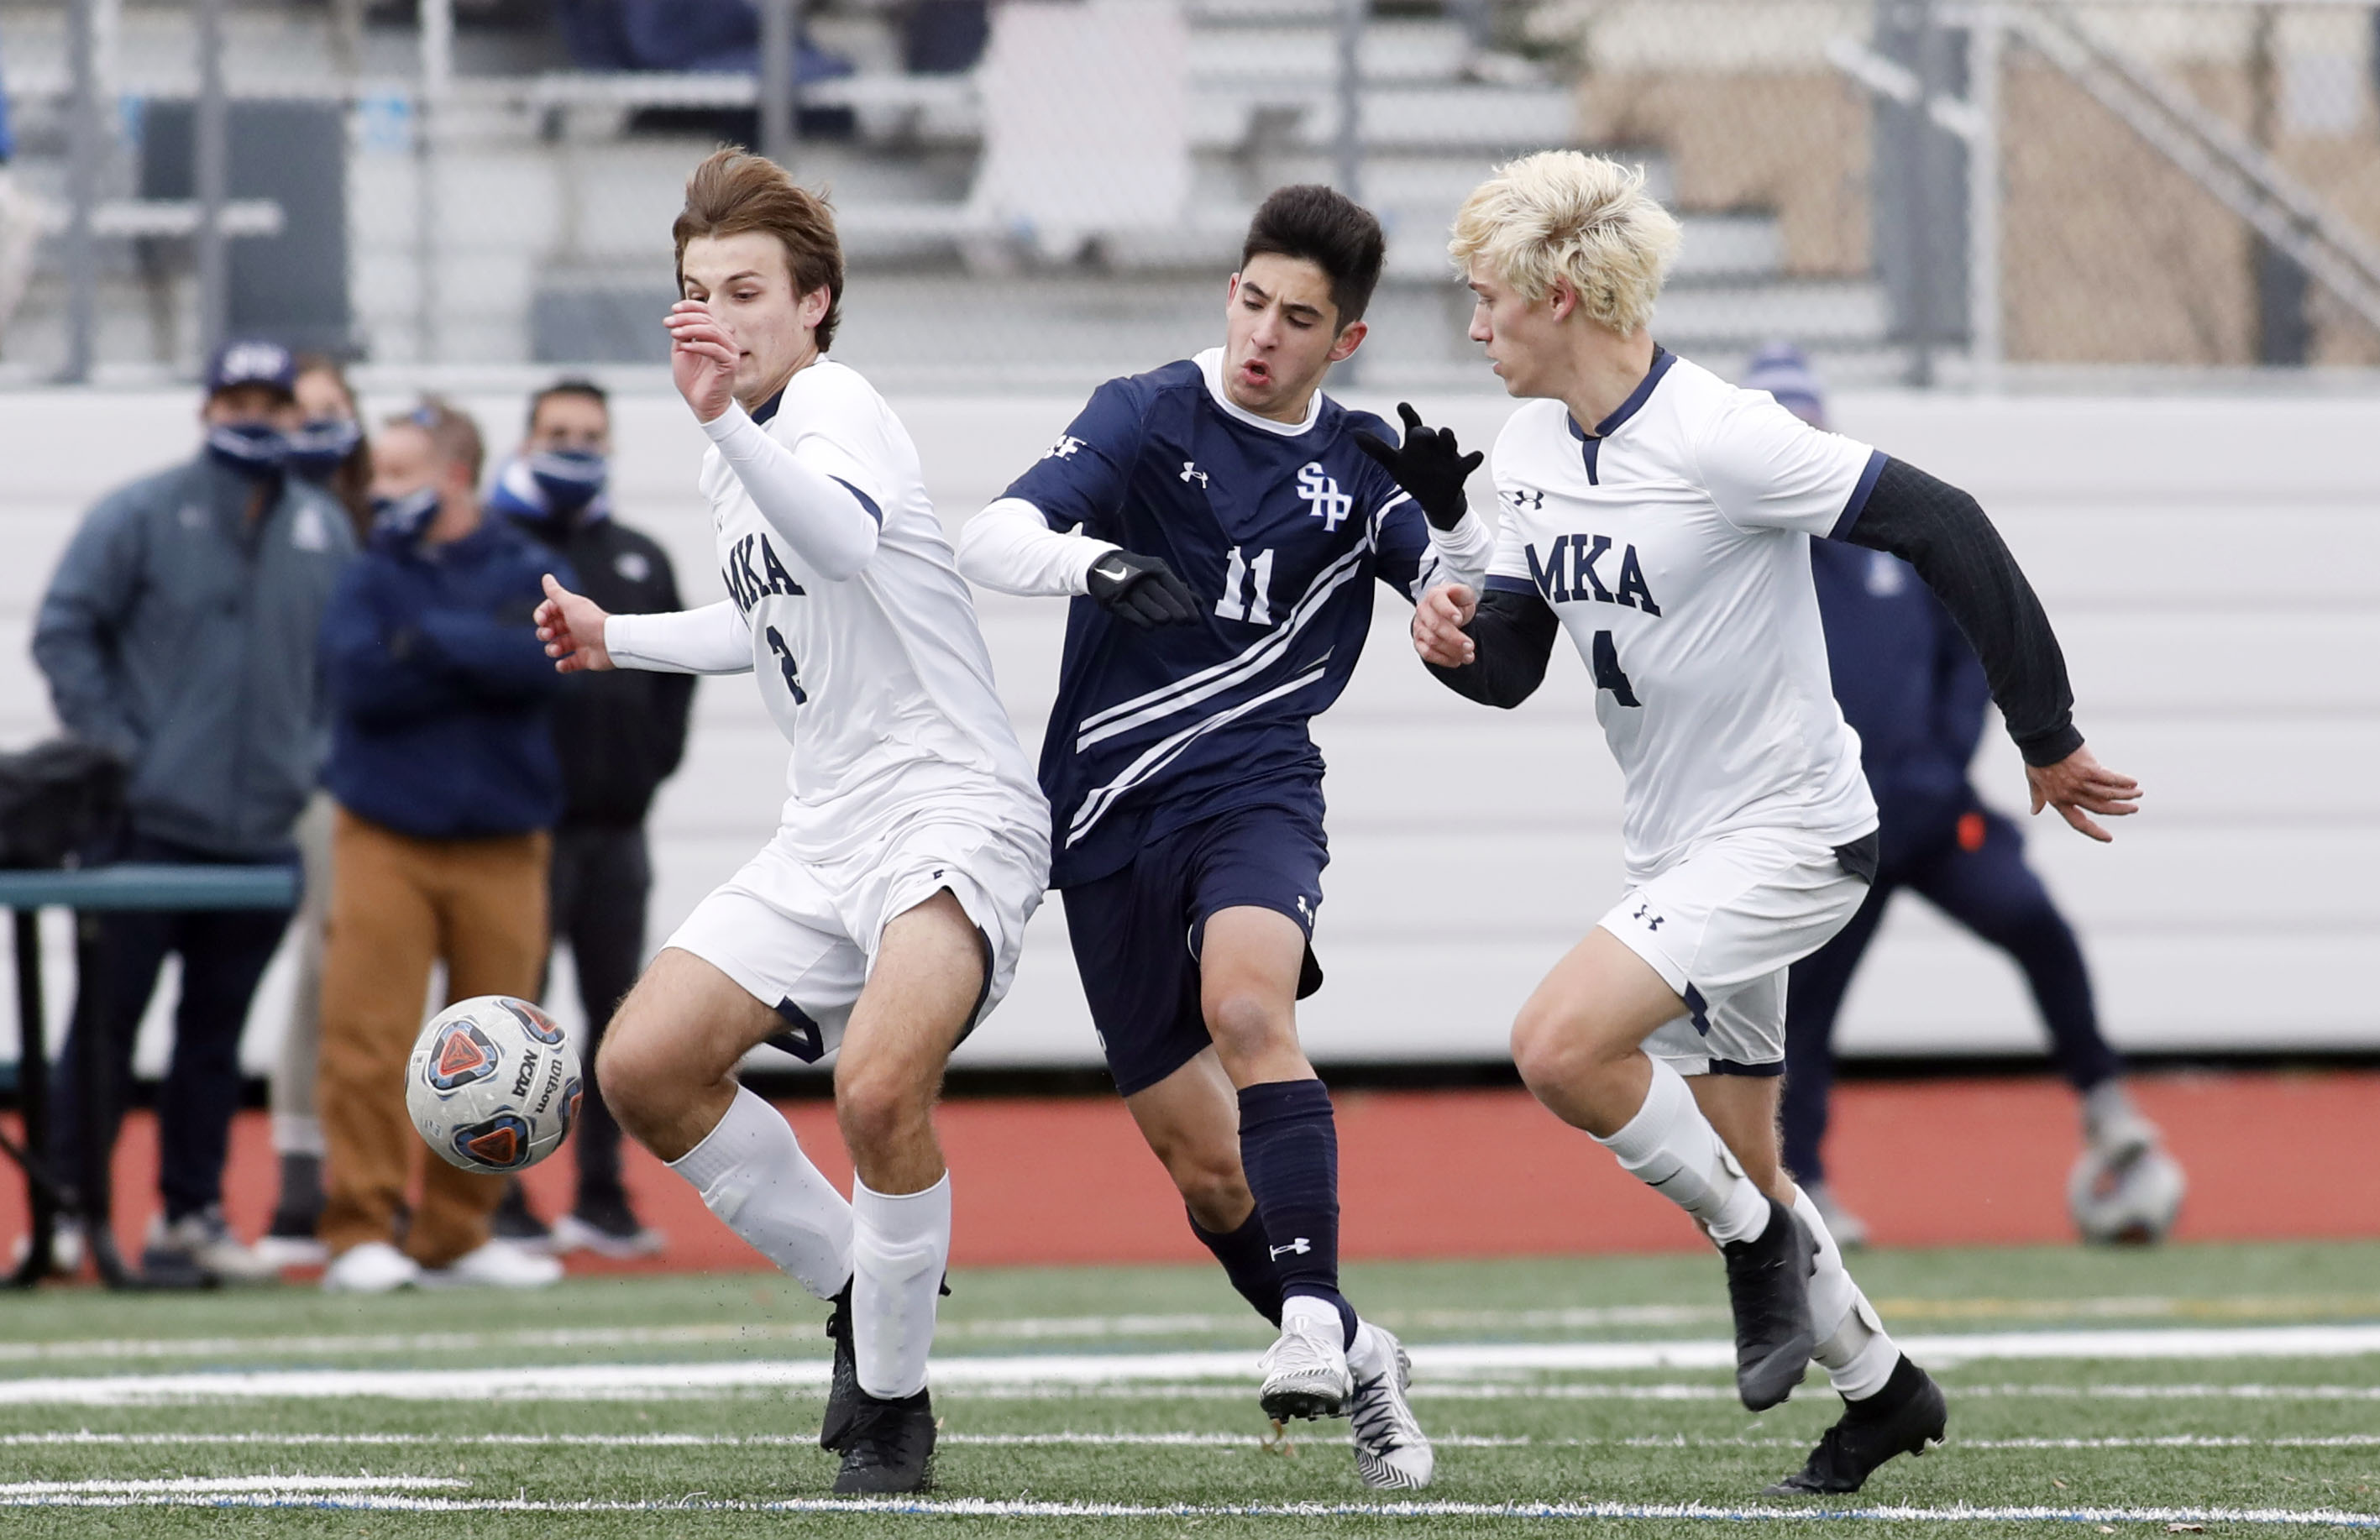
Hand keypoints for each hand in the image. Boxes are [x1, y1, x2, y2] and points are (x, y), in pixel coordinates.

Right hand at [536, 573, 612, 671]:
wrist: (612, 643)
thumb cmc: (590, 622)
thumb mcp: (570, 604)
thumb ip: (556, 593)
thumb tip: (546, 577)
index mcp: (571, 611)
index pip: (549, 611)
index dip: (541, 615)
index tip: (541, 620)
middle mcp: (575, 626)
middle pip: (550, 629)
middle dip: (544, 633)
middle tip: (548, 635)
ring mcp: (579, 643)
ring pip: (556, 647)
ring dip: (551, 649)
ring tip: (556, 650)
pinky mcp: (584, 659)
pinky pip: (568, 664)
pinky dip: (562, 666)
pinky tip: (561, 664)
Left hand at [666, 300, 737, 423]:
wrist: (701, 404)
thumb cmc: (693, 379)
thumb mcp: (682, 351)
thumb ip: (683, 334)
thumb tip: (679, 318)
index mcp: (715, 335)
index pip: (707, 312)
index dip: (691, 306)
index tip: (673, 309)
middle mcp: (726, 340)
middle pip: (707, 320)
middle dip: (685, 319)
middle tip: (668, 323)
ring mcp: (730, 352)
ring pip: (712, 331)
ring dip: (690, 329)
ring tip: (674, 334)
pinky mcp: (730, 364)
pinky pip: (715, 349)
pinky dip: (698, 345)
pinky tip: (684, 347)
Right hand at [1086, 549, 1199, 628]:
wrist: (1102, 563)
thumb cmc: (1138, 572)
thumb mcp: (1158, 573)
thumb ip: (1177, 587)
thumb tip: (1199, 603)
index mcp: (1156, 569)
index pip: (1175, 588)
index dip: (1186, 604)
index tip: (1195, 619)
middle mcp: (1143, 578)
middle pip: (1162, 596)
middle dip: (1176, 610)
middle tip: (1185, 622)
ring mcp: (1128, 589)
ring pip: (1147, 604)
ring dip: (1159, 615)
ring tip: (1166, 621)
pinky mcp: (1114, 600)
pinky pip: (1130, 613)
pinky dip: (1142, 621)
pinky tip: (1150, 627)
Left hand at [1352, 403, 1484, 530]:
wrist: (1436, 500)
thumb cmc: (1414, 476)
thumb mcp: (1394, 465)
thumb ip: (1377, 449)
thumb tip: (1354, 434)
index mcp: (1416, 442)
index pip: (1411, 424)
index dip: (1407, 414)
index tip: (1402, 406)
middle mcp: (1432, 445)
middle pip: (1428, 433)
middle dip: (1424, 432)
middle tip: (1419, 433)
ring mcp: (1447, 455)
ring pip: (1449, 441)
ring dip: (1448, 438)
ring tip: (1446, 432)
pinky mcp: (1460, 469)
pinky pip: (1470, 461)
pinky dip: (1473, 458)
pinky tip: (1477, 455)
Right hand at [1412, 583, 1477, 666]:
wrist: (1447, 612)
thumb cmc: (1456, 603)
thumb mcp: (1464, 594)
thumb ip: (1461, 591)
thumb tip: (1454, 590)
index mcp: (1434, 596)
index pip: (1437, 601)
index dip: (1447, 611)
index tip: (1459, 619)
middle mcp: (1423, 611)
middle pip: (1436, 626)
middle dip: (1454, 638)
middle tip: (1470, 646)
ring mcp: (1419, 627)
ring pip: (1433, 642)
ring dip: (1453, 651)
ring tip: (1469, 655)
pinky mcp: (1419, 642)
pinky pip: (1428, 654)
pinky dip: (1444, 659)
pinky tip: (1457, 660)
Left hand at [2025, 744, 2139, 841]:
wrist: (2040, 738)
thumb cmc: (2037, 758)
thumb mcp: (2033, 780)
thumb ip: (2037, 796)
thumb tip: (2034, 811)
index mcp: (2057, 800)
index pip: (2078, 822)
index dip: (2093, 832)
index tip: (2108, 838)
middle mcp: (2070, 794)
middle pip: (2100, 808)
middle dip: (2119, 811)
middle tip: (2133, 809)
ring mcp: (2079, 783)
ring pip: (2108, 795)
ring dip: (2126, 795)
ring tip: (2138, 793)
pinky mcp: (2088, 769)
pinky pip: (2110, 779)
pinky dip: (2123, 781)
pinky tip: (2133, 782)